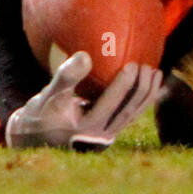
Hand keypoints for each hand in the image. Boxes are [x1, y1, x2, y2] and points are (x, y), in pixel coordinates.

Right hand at [4, 52, 162, 150]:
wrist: (35, 138)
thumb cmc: (40, 113)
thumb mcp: (48, 95)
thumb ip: (66, 77)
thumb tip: (85, 55)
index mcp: (85, 128)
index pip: (110, 104)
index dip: (124, 85)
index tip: (134, 63)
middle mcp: (99, 136)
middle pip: (128, 111)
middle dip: (142, 89)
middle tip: (149, 66)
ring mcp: (106, 136)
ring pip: (132, 115)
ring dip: (147, 95)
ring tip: (157, 73)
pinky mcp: (108, 133)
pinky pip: (128, 115)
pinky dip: (140, 100)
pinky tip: (148, 84)